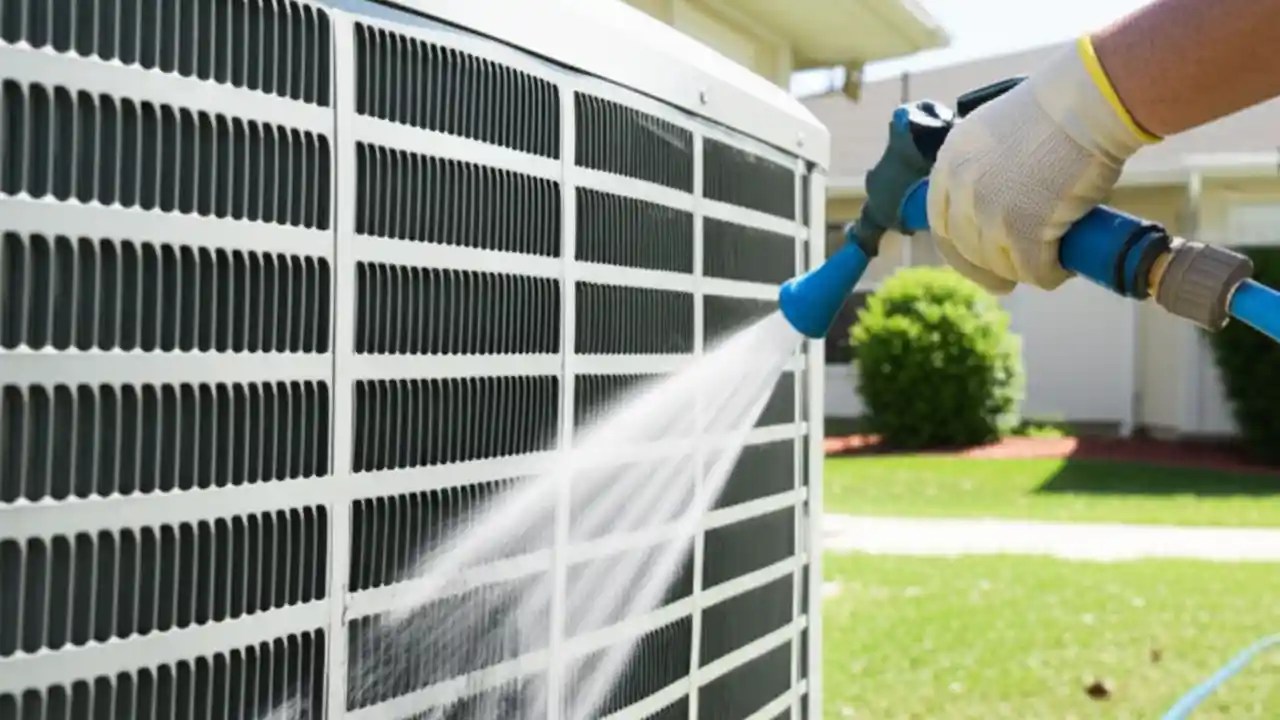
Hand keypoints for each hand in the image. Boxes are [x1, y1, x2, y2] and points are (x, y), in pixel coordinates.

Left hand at [927, 37, 1159, 293]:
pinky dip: (1050, 275)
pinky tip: (1064, 270)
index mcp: (950, 162)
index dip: (960, 249)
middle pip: (967, 250)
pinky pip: (1034, 270)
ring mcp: (990, 213)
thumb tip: (1002, 199)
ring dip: (1023, 271)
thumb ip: (988, 164)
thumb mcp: (1000, 131)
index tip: (978, 261)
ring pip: (1000, 264)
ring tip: (1047, 265)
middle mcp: (962, 190)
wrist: (1089, 100)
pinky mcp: (1024, 231)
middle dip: (990, 269)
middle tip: (1012, 277)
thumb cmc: (1059, 106)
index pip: (941, 223)